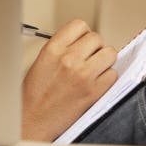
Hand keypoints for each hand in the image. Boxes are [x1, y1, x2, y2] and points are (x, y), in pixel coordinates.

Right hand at [20, 19, 117, 141]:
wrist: (32, 120)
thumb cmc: (34, 94)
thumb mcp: (42, 60)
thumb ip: (62, 47)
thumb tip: (83, 41)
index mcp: (53, 48)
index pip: (79, 25)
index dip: (83, 33)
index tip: (82, 42)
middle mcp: (69, 59)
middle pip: (97, 38)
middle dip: (94, 47)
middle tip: (88, 58)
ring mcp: (83, 75)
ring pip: (110, 53)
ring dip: (104, 60)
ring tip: (94, 69)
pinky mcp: (94, 92)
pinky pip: (113, 74)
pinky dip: (108, 78)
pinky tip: (96, 83)